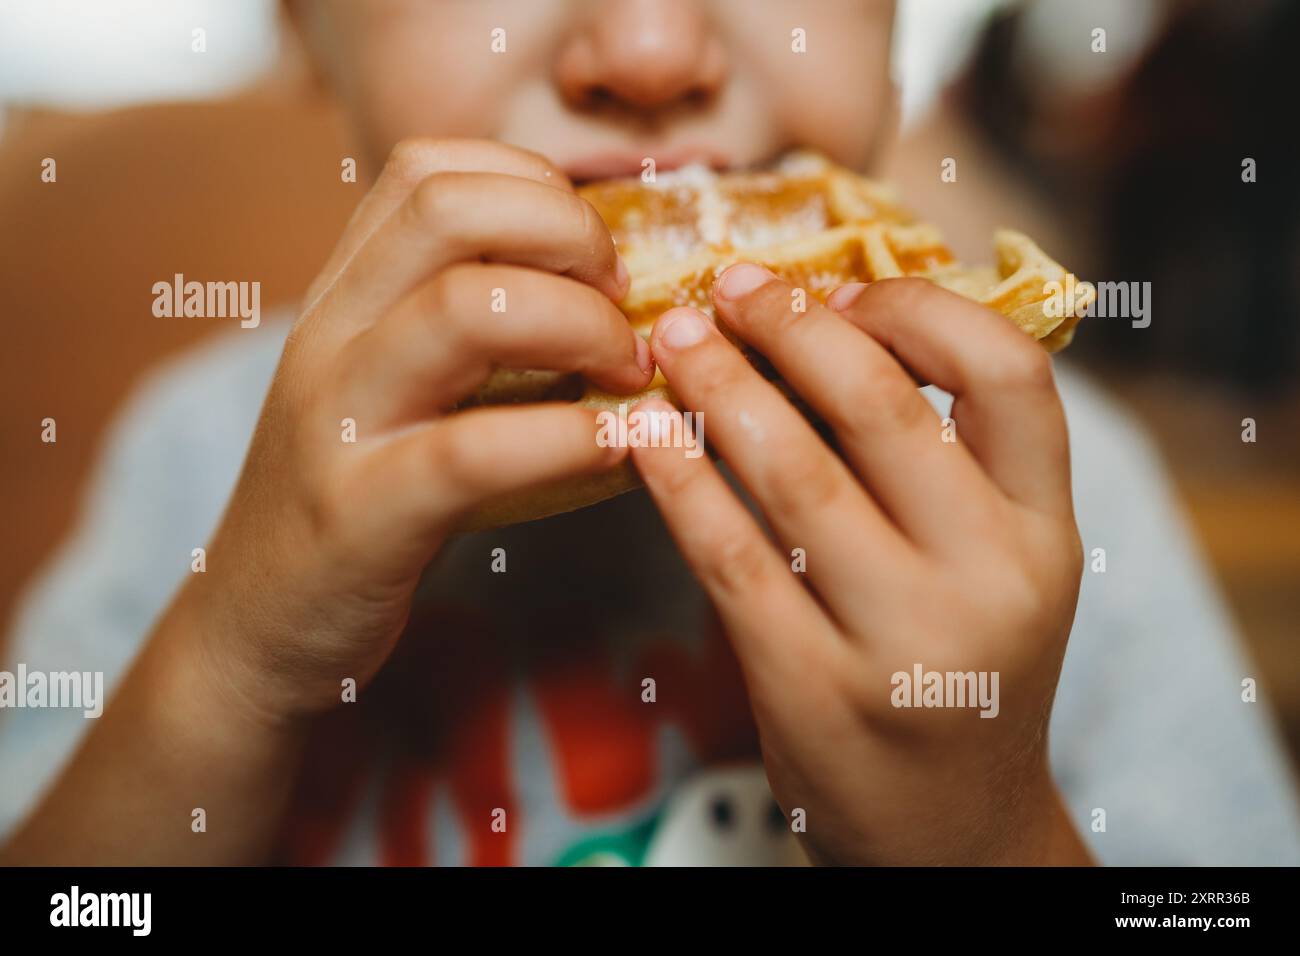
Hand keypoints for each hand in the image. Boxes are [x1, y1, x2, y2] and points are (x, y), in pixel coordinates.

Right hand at [187, 139, 652, 721]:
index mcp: (341, 295)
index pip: (431, 169)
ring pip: (466, 311)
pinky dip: (572, 438)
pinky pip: (476, 449)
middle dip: (571, 238)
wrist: (257, 625)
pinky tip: (620, 449)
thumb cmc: (358, 499)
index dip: (537, 189)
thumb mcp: (390, 388)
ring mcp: (337, 420)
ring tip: (631, 374)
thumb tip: (611, 297)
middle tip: (628, 309)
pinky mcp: (360, 513)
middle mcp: (328, 336)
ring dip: (584, 328)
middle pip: (449, 211)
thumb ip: (464, 329)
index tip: (595, 259)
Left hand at [631, 268, 1087, 864]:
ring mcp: (902, 643)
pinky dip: (678, 478)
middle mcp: (989, 580)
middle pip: (883, 408)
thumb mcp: (995, 567)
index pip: (1011, 372)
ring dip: (720, 385)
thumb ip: (948, 464)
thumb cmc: (957, 671)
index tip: (844, 295)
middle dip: (791, 327)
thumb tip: (831, 328)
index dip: (919, 309)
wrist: (949, 831)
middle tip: (729, 286)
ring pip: (794, 472)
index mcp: (1045, 533)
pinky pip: (729, 556)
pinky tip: (643, 432)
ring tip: (674, 337)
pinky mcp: (812, 690)